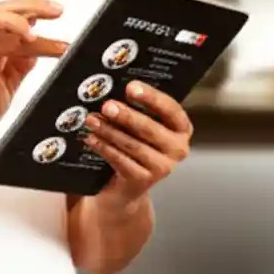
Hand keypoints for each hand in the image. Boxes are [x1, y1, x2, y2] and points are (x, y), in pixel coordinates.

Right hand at [0, 0, 67, 151]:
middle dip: (33, 6)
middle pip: (5, 9)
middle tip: (57, 11)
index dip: (43, 24)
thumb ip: (19, 67)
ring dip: (10, 18)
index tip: (65, 31)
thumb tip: (37, 49)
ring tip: (29, 30)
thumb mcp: (7, 87)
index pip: (22, 25)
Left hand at [82, 80, 192, 207]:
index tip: (131, 87)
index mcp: (182, 129)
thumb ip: (137, 109)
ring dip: (109, 130)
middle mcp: (178, 149)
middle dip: (126, 116)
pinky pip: (121, 160)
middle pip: (150, 128)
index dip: (151, 98)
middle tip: (107, 106)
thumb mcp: (143, 126)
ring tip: (92, 120)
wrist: (128, 186)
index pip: (171, 110)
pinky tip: (92, 138)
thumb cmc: (137, 145)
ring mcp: (162, 167)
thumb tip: (114, 91)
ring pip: (132, 144)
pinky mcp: (143, 180)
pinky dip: (104, 147)